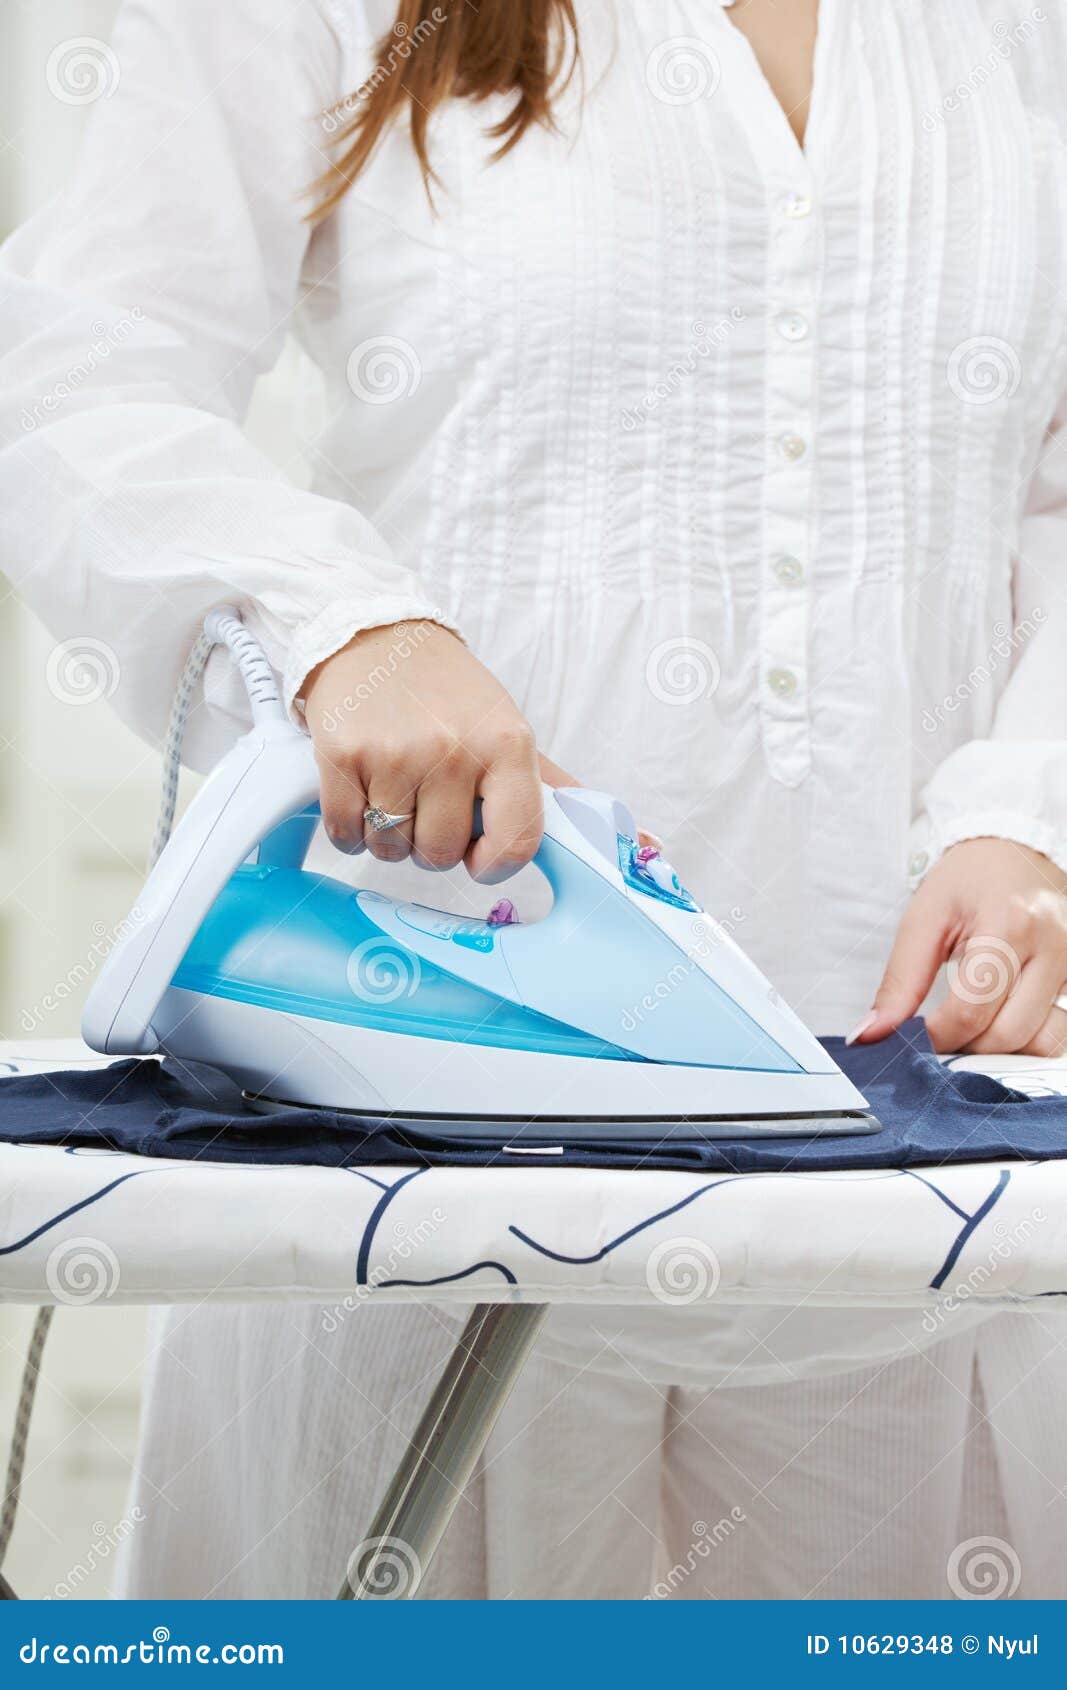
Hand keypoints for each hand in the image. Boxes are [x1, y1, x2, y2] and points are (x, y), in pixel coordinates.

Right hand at [301, 621, 541, 882]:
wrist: (373, 636)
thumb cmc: (444, 691)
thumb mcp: (502, 724)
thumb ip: (541, 781)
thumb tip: (593, 824)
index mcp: (506, 744)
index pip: (517, 841)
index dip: (495, 865)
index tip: (479, 856)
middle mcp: (454, 749)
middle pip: (441, 854)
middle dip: (431, 845)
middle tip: (427, 805)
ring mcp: (394, 753)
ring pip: (391, 848)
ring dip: (388, 836)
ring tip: (394, 791)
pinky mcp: (342, 755)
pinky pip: (343, 834)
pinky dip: (349, 830)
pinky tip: (361, 794)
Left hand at [849, 838, 1066, 1055]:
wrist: (1013, 848)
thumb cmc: (967, 879)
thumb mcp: (924, 919)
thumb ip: (900, 982)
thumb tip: (872, 1034)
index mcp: (1010, 924)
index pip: (971, 1010)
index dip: (936, 1036)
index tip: (914, 1037)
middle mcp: (1054, 946)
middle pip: (1009, 1034)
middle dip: (966, 1046)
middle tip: (940, 1034)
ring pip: (1044, 1042)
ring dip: (1002, 1049)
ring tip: (973, 1025)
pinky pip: (1061, 1030)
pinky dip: (1028, 1037)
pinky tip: (1001, 1017)